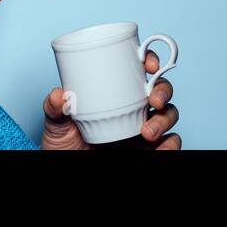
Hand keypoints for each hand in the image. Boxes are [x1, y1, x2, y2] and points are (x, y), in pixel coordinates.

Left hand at [40, 50, 180, 149]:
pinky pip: (170, 143)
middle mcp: (134, 106)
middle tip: (154, 100)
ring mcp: (144, 127)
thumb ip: (54, 109)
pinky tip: (163, 146)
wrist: (69, 167)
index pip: (138, 68)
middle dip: (163, 90)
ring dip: (166, 119)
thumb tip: (58, 95)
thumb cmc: (66, 142)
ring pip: (169, 114)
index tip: (148, 63)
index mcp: (116, 91)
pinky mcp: (150, 149)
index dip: (149, 59)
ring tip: (147, 132)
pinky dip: (172, 143)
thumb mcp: (57, 123)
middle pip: (161, 89)